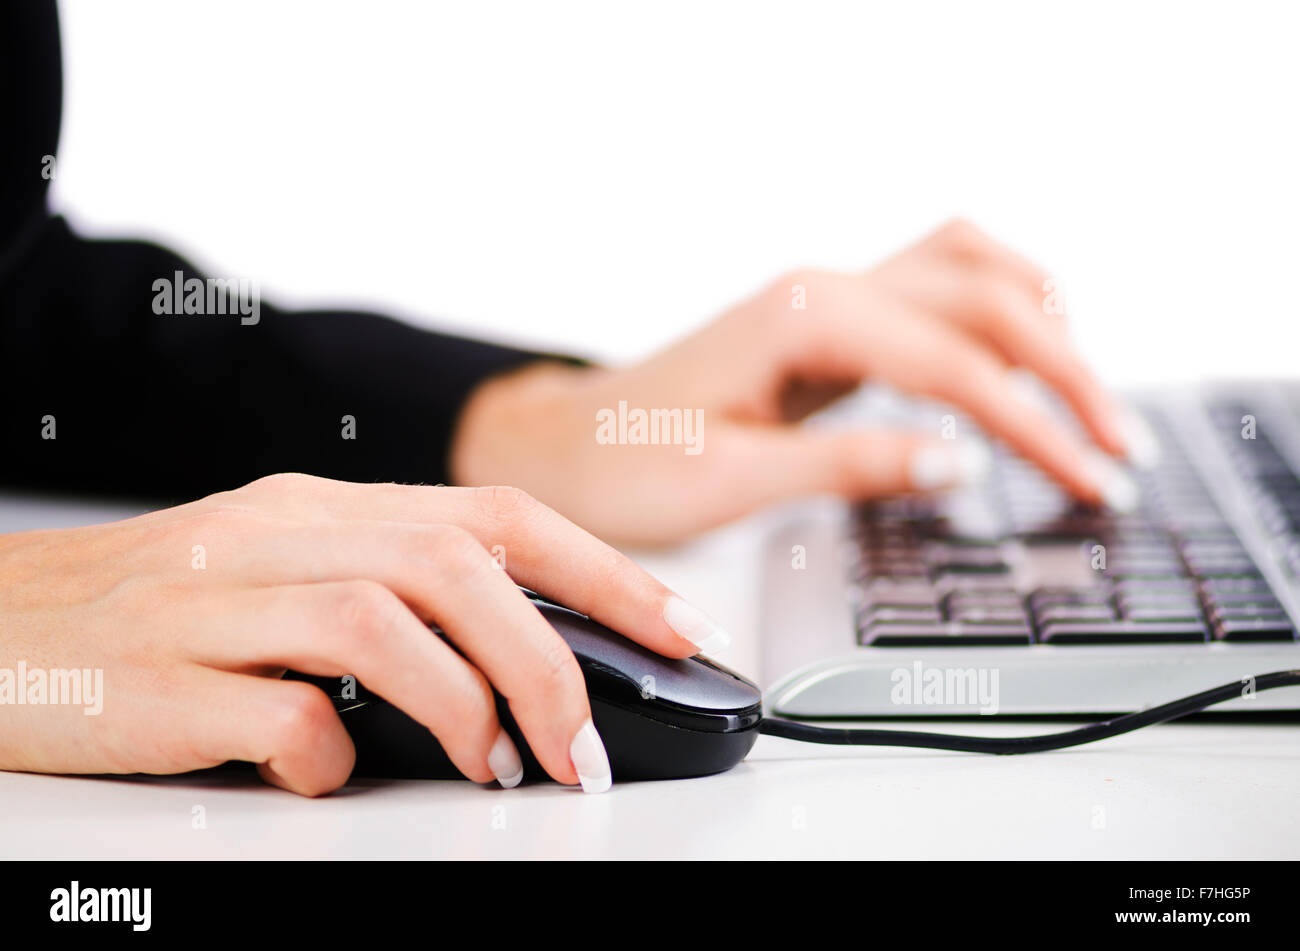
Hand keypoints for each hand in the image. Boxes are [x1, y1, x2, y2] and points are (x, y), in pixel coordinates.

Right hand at [0, 475, 727, 794]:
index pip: (499, 516)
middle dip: (549, 661)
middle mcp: (279, 536)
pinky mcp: (158, 680)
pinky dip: (331, 756)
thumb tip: (524, 657)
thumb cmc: (159, 605)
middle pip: (457, 566)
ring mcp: (216, 603)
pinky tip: (329, 774)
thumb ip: (396, 591)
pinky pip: (280, 715)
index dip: (603, 573)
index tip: (675, 631)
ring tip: (492, 767)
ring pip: (382, 623)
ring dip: (463, 705)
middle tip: (582, 747)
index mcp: (325, 506)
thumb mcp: (288, 567)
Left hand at [451, 219, 1154, 543]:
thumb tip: (962, 459)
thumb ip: (851, 464)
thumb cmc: (625, 465)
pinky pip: (936, 296)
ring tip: (1087, 402)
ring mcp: (828, 301)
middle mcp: (824, 291)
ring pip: (969, 271)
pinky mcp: (829, 328)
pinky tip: (1020, 368)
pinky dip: (996, 322)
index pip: (956, 361)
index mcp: (804, 318)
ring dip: (1041, 324)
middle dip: (1066, 369)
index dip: (1035, 424)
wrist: (565, 445)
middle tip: (1118, 453)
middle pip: (986, 295)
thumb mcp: (733, 480)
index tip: (1089, 480)